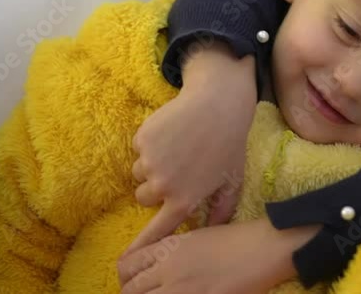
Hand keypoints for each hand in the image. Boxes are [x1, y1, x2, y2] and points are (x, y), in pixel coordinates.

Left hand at [117, 219, 316, 293]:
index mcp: (169, 248)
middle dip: (131, 293)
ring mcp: (183, 290)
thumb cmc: (237, 238)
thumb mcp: (198, 236)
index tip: (131, 281)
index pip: (127, 265)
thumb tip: (156, 264)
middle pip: (130, 290)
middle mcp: (169, 270)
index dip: (125, 276)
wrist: (265, 248)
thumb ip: (172, 250)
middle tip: (145, 293)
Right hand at [124, 42, 257, 255]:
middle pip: (143, 197)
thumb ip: (222, 209)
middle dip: (155, 186)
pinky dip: (150, 142)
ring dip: (152, 163)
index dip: (142, 245)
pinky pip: (138, 148)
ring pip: (138, 172)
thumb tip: (213, 231)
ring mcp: (150, 162)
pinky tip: (173, 131)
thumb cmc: (229, 143)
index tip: (128, 258)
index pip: (158, 230)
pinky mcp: (141, 140)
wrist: (218, 103)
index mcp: (185, 198)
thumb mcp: (232, 180)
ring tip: (179, 146)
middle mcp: (164, 185)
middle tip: (179, 167)